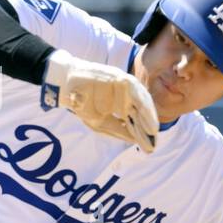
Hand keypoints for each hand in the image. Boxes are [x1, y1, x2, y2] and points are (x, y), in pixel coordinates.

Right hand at [42, 49, 158, 150]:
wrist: (69, 83)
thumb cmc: (84, 102)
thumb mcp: (100, 122)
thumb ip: (117, 130)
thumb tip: (134, 140)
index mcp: (125, 107)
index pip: (138, 120)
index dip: (144, 132)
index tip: (150, 145)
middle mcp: (128, 97)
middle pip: (143, 111)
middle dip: (148, 125)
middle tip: (153, 138)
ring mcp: (125, 87)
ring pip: (141, 101)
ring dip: (148, 115)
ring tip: (152, 130)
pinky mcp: (120, 77)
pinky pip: (133, 89)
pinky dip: (138, 101)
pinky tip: (143, 112)